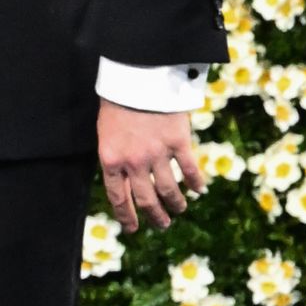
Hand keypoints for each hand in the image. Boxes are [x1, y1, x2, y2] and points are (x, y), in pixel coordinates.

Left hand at [97, 102, 204, 231]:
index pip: (118, 197)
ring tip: (179, 210)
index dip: (126, 216)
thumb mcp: (106, 132)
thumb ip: (115, 157)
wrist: (138, 76)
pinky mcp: (177, 143)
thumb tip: (124, 180)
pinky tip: (199, 190)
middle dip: (155, 216)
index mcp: (111, 160)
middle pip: (146, 200)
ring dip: (175, 204)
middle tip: (162, 225)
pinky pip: (189, 170)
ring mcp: (157, 154)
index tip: (133, 229)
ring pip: (168, 190)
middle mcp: (133, 162)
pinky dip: (195, 183)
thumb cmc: (118, 101)